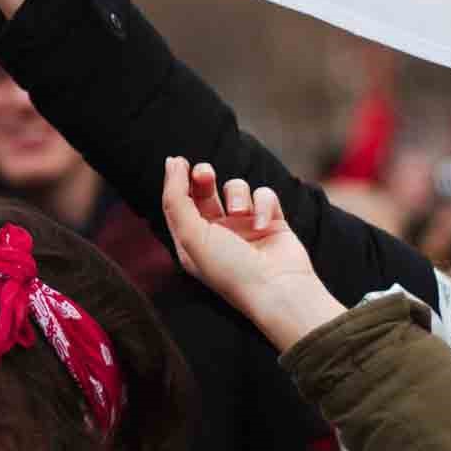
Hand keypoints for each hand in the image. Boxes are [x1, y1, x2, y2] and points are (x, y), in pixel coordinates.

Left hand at [160, 157, 346, 351]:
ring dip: (237, 194)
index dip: (176, 180)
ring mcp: (246, 227)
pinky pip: (265, 195)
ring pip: (237, 188)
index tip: (177, 160)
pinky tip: (263, 224)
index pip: (179, 204)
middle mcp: (218, 233)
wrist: (278, 289)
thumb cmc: (230, 268)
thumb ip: (176, 200)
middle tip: (204, 174)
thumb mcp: (192, 236)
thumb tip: (172, 163)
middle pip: (205, 190)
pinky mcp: (272, 221)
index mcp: (193, 242)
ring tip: (239, 213)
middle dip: (203, 176)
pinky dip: (263, 205)